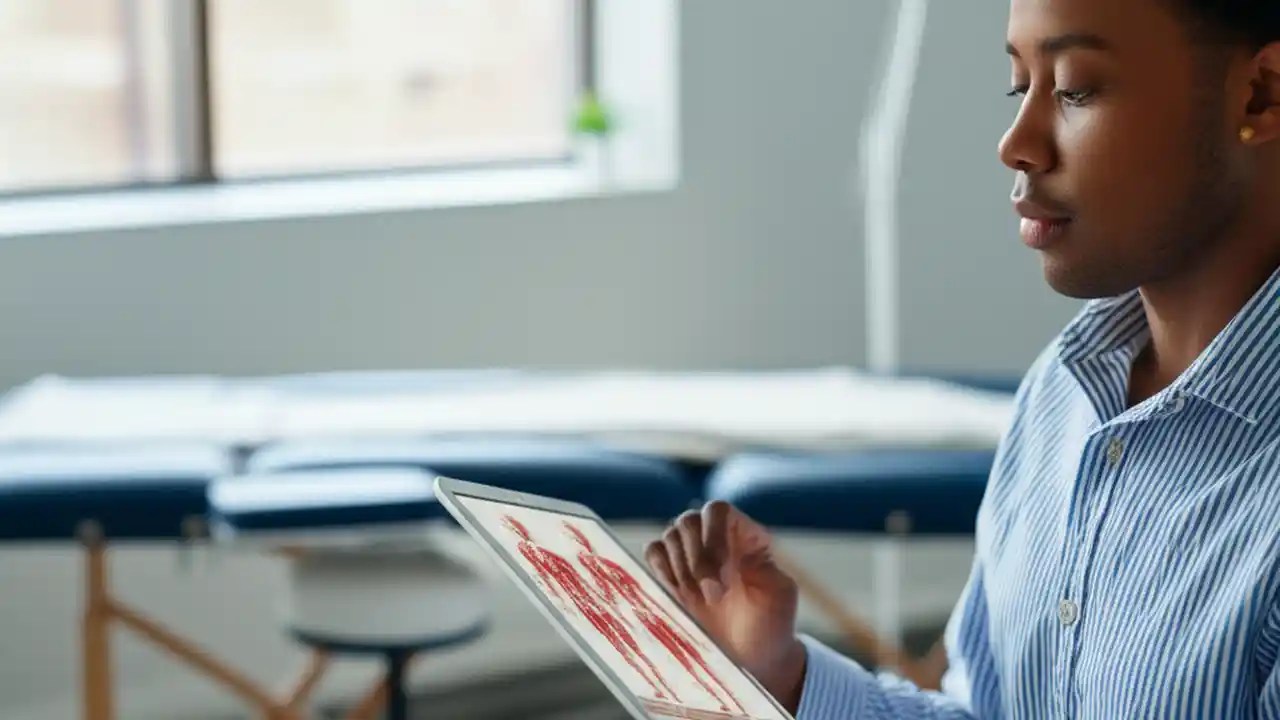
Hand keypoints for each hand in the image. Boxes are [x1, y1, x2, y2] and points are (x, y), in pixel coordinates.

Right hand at [645, 501, 806, 709]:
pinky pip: (653, 552)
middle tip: (713, 595)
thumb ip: (765, 569)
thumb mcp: (780, 595)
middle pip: (688, 520)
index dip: (713, 535)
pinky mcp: (671, 574)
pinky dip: (660, 569)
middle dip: (697, 559)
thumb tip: (740, 555)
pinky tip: (678, 594)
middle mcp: (715, 538)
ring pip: (669, 535)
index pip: (717, 510)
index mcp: (744, 535)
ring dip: (681, 570)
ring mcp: (690, 554)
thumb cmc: (771, 622)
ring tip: (701, 601)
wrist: (752, 655)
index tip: (724, 575)